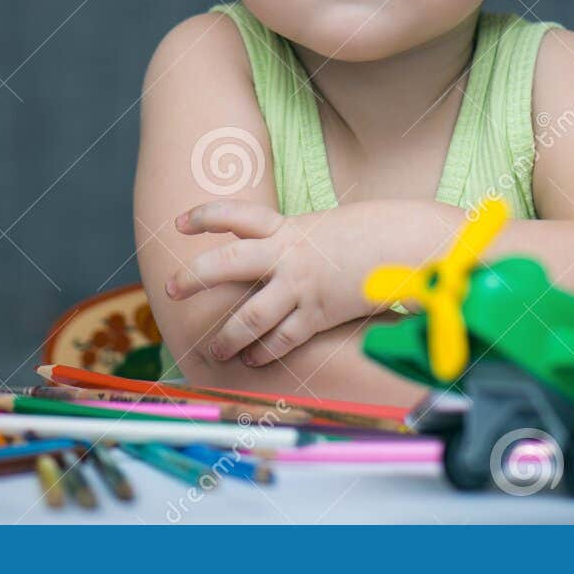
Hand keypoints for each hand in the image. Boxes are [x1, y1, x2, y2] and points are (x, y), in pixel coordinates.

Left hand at [165, 201, 377, 367]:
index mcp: (288, 227)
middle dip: (195, 277)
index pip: (237, 215)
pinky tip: (251, 358)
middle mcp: (288, 254)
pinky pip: (282, 338)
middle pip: (228, 263)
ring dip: (227, 335)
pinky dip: (263, 351)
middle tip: (170, 289)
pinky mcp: (318, 313)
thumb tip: (261, 258)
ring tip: (212, 348)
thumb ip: (289, 241)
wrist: (403, 244)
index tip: (178, 223)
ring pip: (251, 315)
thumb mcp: (321, 227)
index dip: (206, 216)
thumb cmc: (366, 234)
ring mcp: (301, 285)